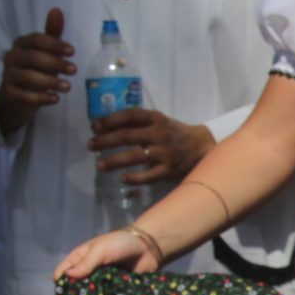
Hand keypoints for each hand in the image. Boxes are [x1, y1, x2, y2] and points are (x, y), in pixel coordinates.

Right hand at [0, 7, 74, 135]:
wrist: (15, 97)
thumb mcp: (45, 52)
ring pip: (27, 77)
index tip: (72, 51)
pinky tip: (55, 99)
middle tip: (74, 70)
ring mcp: (8, 75)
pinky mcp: (8, 93)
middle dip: (55, 63)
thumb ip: (52, 34)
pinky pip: (23, 95)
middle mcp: (12, 57)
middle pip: (33, 57)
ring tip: (68, 87)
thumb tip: (57, 9)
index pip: (36, 39)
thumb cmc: (34, 70)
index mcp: (21, 44)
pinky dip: (40, 98)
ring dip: (50, 82)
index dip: (54, 44)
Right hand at [56, 227, 160, 279]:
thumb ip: (86, 263)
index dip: (61, 283)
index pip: (63, 272)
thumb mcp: (100, 250)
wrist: (149, 247)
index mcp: (80, 259)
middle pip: (76, 287)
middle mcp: (89, 272)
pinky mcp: (115, 290)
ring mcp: (101, 282)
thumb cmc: (121, 243)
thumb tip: (67, 276)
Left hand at [88, 108, 214, 185]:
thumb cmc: (176, 134)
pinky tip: (122, 179)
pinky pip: (148, 176)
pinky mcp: (169, 170)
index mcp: (157, 119)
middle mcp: (159, 134)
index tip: (95, 126)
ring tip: (99, 165)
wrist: (203, 148)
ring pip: (134, 156)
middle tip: (91, 145)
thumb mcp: (160, 122)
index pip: (130, 115)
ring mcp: (164, 153)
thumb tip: (105, 126)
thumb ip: (138, 123)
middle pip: (127, 136)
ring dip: (114, 160)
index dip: (110, 120)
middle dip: (105, 141)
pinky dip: (134, 178)